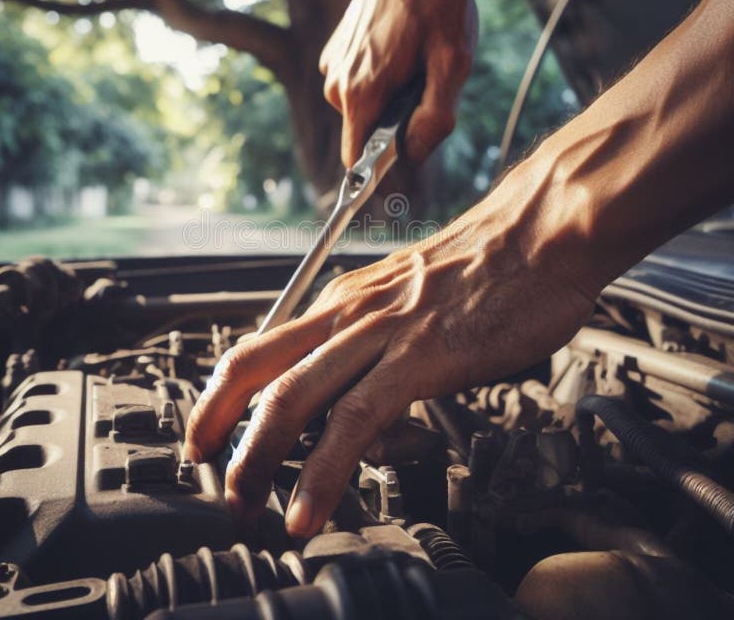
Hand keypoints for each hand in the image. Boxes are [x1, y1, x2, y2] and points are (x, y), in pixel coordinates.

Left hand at [183, 163, 596, 536]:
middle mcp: (349, 311)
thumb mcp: (414, 300)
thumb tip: (366, 387)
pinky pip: (356, 420)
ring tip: (243, 505)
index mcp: (345, 299)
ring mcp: (381, 333)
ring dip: (256, 458)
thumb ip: (381, 340)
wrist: (538, 232)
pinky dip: (324, 471)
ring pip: (292, 397)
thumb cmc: (488, 265)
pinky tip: (310, 508)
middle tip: (203, 469)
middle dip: (217, 423)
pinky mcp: (420, 357)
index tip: (213, 429)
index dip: (227, 393)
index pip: (264, 347)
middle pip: (255, 367)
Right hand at [319, 0, 477, 166]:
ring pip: (363, 108)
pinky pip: (358, 83)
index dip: (380, 173)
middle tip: (427, 81)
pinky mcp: (335, 49)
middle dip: (396, 122)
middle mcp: (336, 84)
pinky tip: (400, 46)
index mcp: (361, 94)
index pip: (357, 161)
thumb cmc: (439, 3)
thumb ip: (436, 117)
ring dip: (389, 97)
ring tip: (414, 57)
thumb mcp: (454, 62)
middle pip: (367, 133)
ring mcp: (333, 64)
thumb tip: (414, 156)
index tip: (401, 168)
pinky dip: (380, 77)